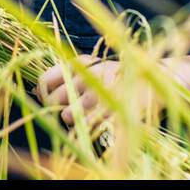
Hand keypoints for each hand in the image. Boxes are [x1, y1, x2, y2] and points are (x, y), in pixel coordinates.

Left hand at [36, 56, 156, 128]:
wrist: (154, 82)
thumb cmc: (117, 76)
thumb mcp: (93, 67)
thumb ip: (67, 75)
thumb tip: (36, 89)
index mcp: (81, 62)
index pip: (46, 79)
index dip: (43, 92)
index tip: (49, 97)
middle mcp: (87, 75)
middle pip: (53, 98)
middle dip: (56, 107)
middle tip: (68, 108)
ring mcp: (99, 94)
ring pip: (66, 115)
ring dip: (72, 118)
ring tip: (85, 113)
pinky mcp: (110, 112)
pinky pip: (84, 126)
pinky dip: (85, 128)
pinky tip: (94, 121)